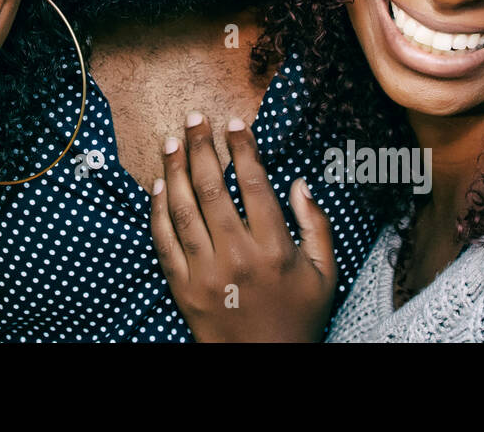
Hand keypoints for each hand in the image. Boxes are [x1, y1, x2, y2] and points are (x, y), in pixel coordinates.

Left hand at [150, 112, 335, 341]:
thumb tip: (299, 182)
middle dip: (202, 147)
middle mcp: (238, 256)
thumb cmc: (298, 317)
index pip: (253, 184)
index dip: (241, 148)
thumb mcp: (325, 274)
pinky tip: (158, 185)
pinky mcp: (182, 288)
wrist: (262, 364)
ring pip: (183, 209)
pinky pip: (164, 241)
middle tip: (195, 118)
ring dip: (174, 170)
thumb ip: (316, 225)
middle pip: (212, 188)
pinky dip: (158, 211)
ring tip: (172, 142)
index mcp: (275, 249)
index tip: (233, 122)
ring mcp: (205, 272)